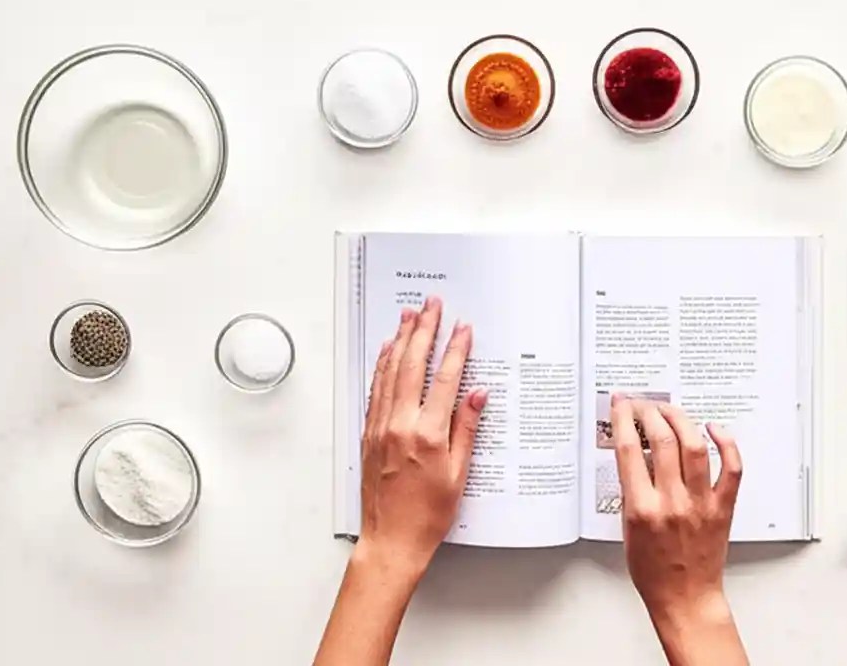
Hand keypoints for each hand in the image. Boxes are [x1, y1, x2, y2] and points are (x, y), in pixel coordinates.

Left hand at [359, 296, 487, 574]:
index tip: (464, 328)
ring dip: (401, 340)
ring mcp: (380, 428)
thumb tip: (478, 395)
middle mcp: (400, 425)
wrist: (391, 541)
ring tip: (408, 316)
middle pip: (413, 366)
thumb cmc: (427, 515)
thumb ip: (467, 429)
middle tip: (432, 305)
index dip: (456, 350)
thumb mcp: (459, 474)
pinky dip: (383, 366)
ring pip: (390, 373)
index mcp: (427, 435)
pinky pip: (375, 390)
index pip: (445, 380)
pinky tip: (388, 352)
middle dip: (424, 330)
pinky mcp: (368, 434)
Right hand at [612, 397, 746, 665]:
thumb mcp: (627, 529)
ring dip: (682, 419)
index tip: (621, 404)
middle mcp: (672, 502)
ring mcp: (701, 503)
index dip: (624, 418)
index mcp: (641, 509)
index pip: (629, 450)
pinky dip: (726, 442)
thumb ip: (631, 491)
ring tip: (672, 410)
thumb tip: (634, 454)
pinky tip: (715, 428)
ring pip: (695, 445)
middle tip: (644, 404)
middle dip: (650, 412)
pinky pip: (732, 467)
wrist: (685, 598)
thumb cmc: (653, 571)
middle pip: (662, 439)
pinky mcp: (723, 507)